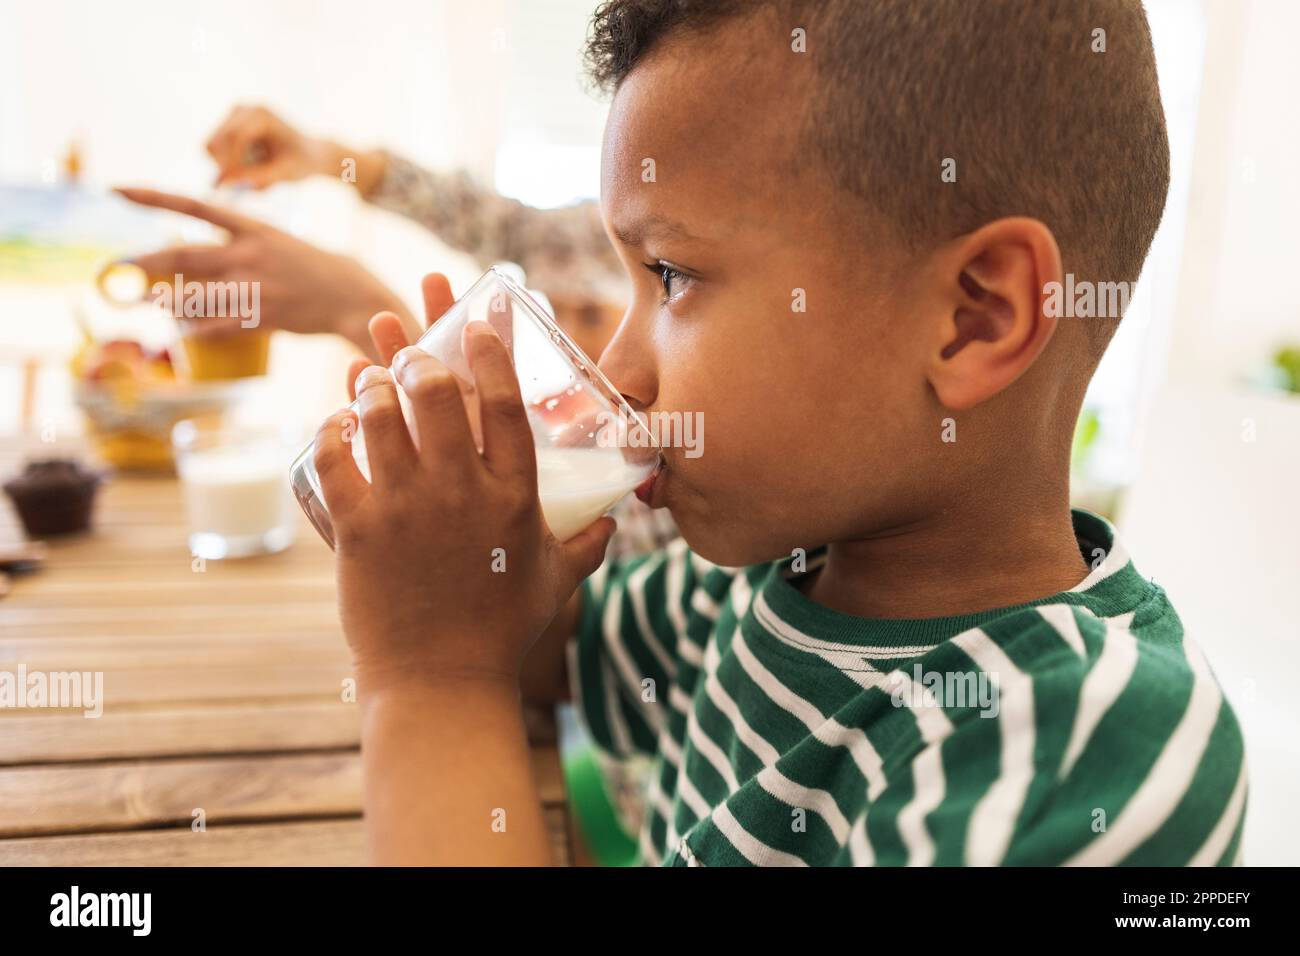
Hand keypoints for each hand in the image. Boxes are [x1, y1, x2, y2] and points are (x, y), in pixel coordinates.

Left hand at [113, 187, 412, 357]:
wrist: (352, 296)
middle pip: (183, 255)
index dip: (152, 197)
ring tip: (146, 302)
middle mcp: (250, 253)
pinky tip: (182, 331)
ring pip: (193, 295)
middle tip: (119, 268)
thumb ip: (238, 245)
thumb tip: (192, 258)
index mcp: (254, 227)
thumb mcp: (277, 242)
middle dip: (145, 262)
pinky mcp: (263, 316)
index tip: (116, 189)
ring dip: (163, 301)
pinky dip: (194, 329)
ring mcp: (256, 286)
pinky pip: (215, 326)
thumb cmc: (311, 269)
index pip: (194, 206)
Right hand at [204, 104, 386, 192]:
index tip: (231, 189)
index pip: (234, 138)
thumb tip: (222, 183)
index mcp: (262, 115)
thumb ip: (255, 178)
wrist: (310, 152)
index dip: (229, 165)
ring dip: (228, 167)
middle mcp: (244, 109)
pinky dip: (229, 165)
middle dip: (225, 168)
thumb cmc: (301, 162)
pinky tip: (251, 167)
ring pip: (212, 147)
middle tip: (242, 187)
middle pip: (216, 142)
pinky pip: (216, 151)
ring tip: (255, 176)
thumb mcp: (284, 174)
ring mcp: (233, 115)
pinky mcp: (228, 125)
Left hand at [315, 273, 615, 692]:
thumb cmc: (502, 631)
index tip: (478, 321)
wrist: (440, 682)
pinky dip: (329, 432)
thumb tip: (610, 524)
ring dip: (373, 385)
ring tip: (370, 379)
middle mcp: (460, 491)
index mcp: (513, 496)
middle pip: (439, 392)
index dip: (491, 350)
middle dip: (422, 357)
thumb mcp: (555, 582)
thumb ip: (586, 545)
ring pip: (380, 414)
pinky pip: (332, 458)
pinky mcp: (357, 528)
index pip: (506, 402)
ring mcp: (405, 507)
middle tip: (413, 357)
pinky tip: (334, 426)